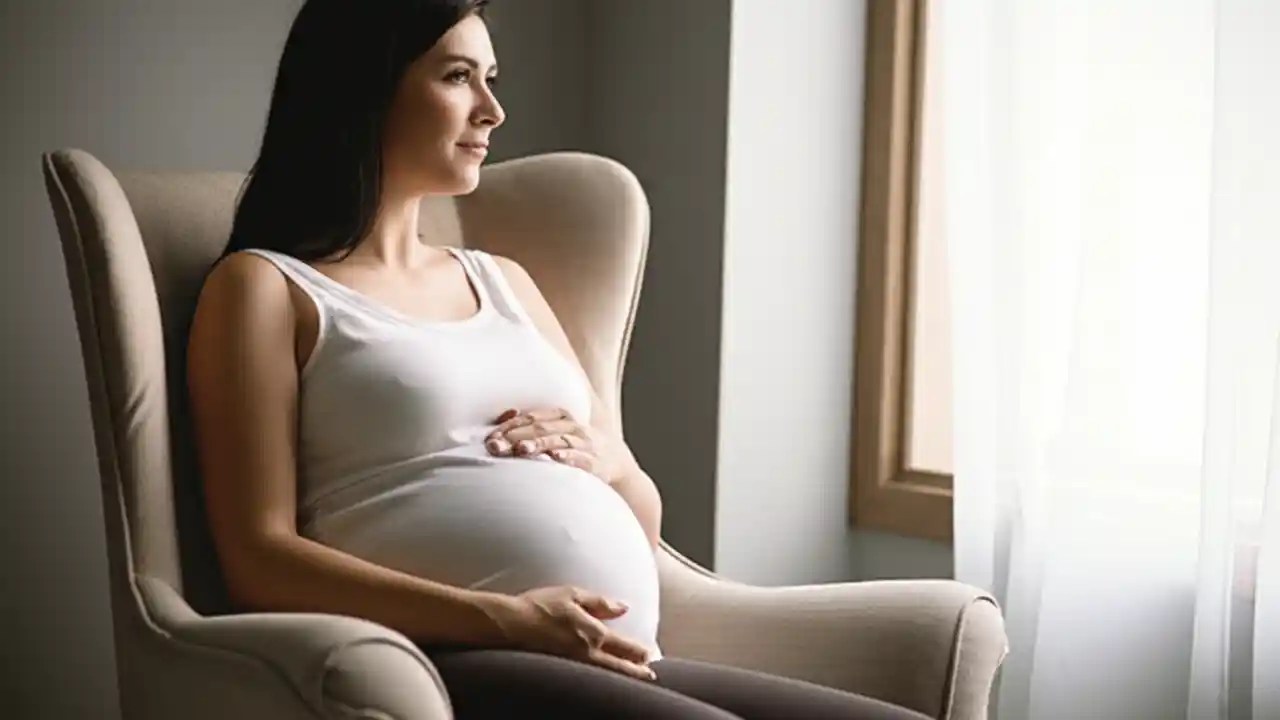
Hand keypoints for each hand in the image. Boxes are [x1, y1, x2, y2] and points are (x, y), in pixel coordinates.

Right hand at [483, 585, 656, 680]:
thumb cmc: (540, 606)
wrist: (510, 625)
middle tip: (650, 675)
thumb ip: (600, 602)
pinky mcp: (561, 670)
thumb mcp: (572, 594)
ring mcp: (575, 665)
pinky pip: (589, 677)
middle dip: (637, 670)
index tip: (649, 655)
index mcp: (593, 633)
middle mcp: (588, 654)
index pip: (624, 646)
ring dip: (622, 676)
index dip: (639, 652)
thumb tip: (623, 607)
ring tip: (634, 680)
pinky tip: (602, 678)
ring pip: (606, 675)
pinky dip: (602, 678)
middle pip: (620, 666)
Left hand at [485, 407, 622, 483]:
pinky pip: (581, 459)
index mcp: (560, 416)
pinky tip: (556, 459)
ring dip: (539, 445)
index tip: (491, 437)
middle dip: (517, 437)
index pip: (531, 418)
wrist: (613, 459)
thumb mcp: (554, 432)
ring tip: (522, 450)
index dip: (510, 426)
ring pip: (558, 441)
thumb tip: (503, 419)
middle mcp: (572, 427)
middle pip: (541, 428)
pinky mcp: (595, 462)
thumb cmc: (573, 446)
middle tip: (496, 446)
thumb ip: (529, 427)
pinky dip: (568, 457)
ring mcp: (584, 444)